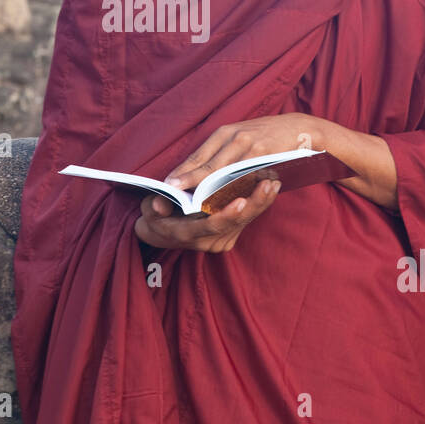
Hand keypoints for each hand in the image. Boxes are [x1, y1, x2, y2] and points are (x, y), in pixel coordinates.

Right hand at [134, 180, 280, 252]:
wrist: (162, 232)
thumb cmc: (156, 216)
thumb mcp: (150, 210)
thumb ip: (154, 207)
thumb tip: (159, 207)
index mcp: (189, 234)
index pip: (212, 225)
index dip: (228, 214)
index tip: (242, 199)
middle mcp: (208, 242)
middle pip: (236, 223)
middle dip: (254, 203)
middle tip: (268, 183)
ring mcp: (221, 241)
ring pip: (246, 221)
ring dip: (261, 202)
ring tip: (274, 181)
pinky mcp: (230, 235)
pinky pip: (248, 219)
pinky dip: (260, 204)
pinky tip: (270, 188)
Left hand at [164, 114, 321, 191]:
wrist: (301, 129)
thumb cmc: (268, 137)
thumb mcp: (242, 138)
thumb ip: (223, 154)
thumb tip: (199, 175)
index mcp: (225, 133)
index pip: (199, 155)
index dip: (182, 171)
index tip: (167, 185)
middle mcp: (234, 137)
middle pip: (207, 164)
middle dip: (188, 181)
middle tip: (171, 194)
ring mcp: (249, 146)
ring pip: (223, 172)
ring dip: (207, 189)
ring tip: (192, 204)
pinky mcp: (265, 155)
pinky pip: (245, 176)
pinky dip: (232, 190)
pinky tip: (223, 202)